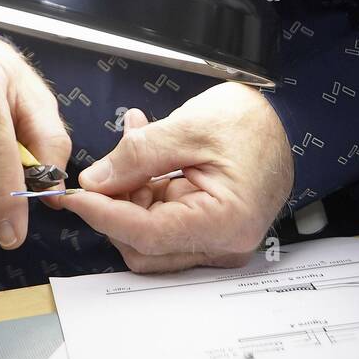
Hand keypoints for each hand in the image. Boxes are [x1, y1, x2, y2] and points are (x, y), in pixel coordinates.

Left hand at [55, 82, 292, 272]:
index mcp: (225, 222)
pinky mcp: (210, 231)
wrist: (286, 115)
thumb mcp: (188, 128)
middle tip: (106, 163)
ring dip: (131, 192)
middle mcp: (223, 243)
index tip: (73, 197)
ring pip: (149, 234)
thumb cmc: (250, 121)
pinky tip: (146, 152)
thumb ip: (137, 156)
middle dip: (117, 204)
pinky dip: (147, 190)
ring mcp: (217, 241)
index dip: (104, 215)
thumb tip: (95, 182)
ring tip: (133, 140)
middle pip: (144, 243)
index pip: (147, 233)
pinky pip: (164, 221)